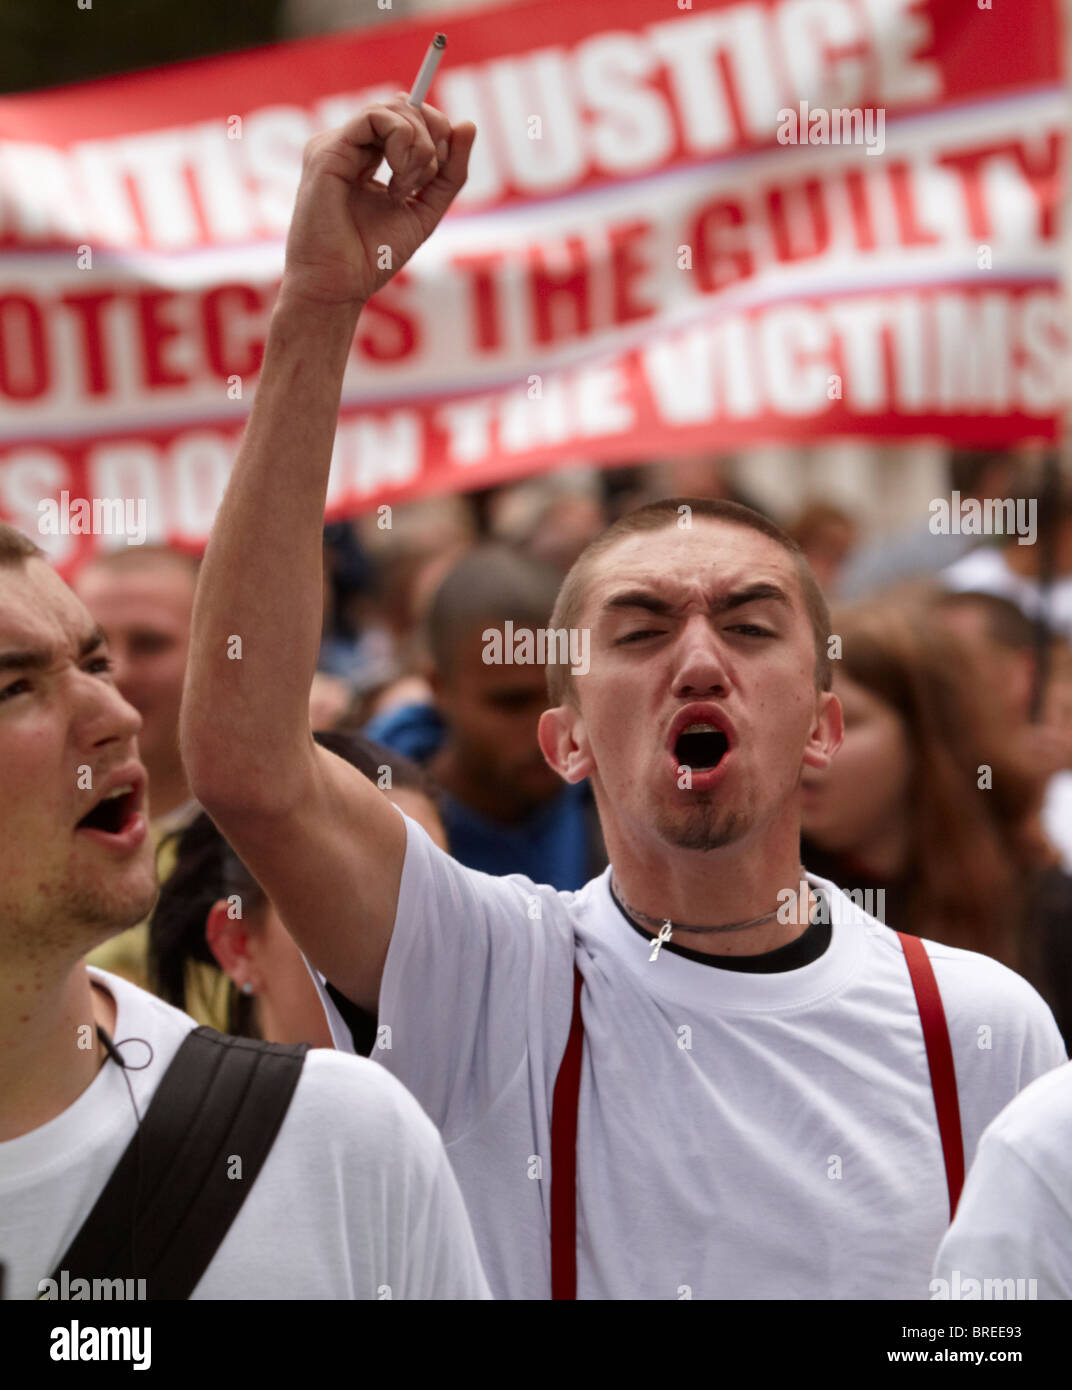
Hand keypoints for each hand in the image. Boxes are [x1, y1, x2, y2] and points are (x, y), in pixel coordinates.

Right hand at [281, 97, 476, 308]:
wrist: (339, 287)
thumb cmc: (373, 257)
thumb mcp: (425, 210)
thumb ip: (449, 173)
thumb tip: (468, 125)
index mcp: (367, 158)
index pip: (410, 120)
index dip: (438, 134)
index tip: (442, 171)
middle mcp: (350, 146)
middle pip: (404, 106)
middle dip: (433, 137)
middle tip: (428, 179)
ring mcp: (336, 144)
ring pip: (393, 107)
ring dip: (419, 145)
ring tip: (408, 186)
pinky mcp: (327, 150)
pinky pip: (375, 116)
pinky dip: (401, 142)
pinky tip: (398, 181)